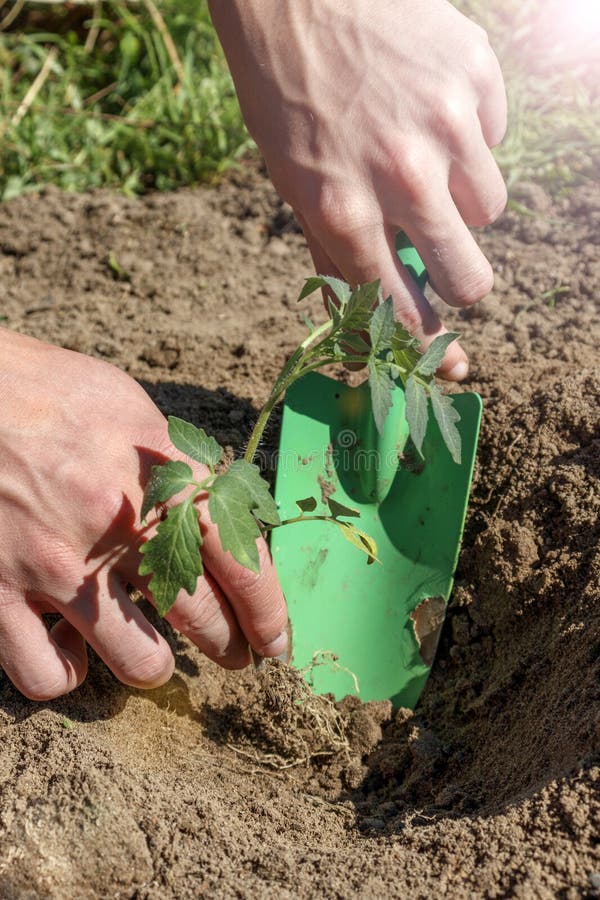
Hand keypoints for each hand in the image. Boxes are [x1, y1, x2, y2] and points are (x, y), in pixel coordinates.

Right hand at [0, 330, 287, 699]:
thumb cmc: (49, 392)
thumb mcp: (133, 411)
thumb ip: (180, 468)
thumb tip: (221, 516)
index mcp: (159, 475)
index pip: (241, 560)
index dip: (269, 612)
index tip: (277, 640)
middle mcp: (116, 527)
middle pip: (202, 617)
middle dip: (229, 646)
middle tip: (232, 652)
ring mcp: (55, 565)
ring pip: (139, 662)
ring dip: (155, 666)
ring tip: (153, 655)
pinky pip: (46, 675)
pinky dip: (66, 674)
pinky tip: (72, 653)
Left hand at [209, 0, 506, 378]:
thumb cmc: (285, 95)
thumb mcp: (292, 184)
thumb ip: (334, 253)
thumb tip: (367, 321)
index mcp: (343, 213)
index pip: (402, 310)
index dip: (429, 340)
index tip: (446, 354)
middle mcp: (401, 178)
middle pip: (471, 278)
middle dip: (462, 283)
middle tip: (447, 258)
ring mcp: (445, 126)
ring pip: (491, 210)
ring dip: (462, 200)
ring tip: (425, 159)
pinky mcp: (475, 77)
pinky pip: (494, 140)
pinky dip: (468, 137)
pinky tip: (429, 108)